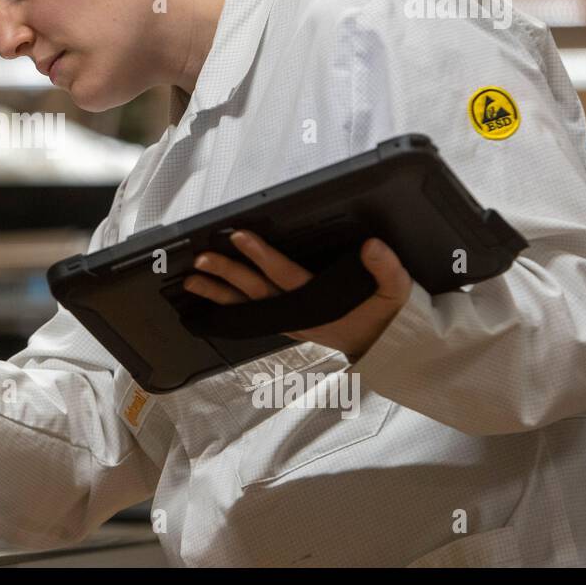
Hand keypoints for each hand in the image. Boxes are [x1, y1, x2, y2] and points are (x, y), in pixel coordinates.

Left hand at [182, 230, 412, 360]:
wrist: (382, 347)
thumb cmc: (386, 316)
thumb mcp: (396, 293)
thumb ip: (386, 269)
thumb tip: (372, 246)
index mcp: (319, 303)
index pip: (284, 276)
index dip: (261, 256)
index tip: (240, 236)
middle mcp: (297, 314)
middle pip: (256, 291)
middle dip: (228, 274)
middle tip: (202, 259)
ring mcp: (288, 321)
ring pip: (247, 305)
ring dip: (218, 293)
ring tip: (190, 282)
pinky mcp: (284, 322)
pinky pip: (250, 312)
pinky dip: (228, 303)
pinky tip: (210, 295)